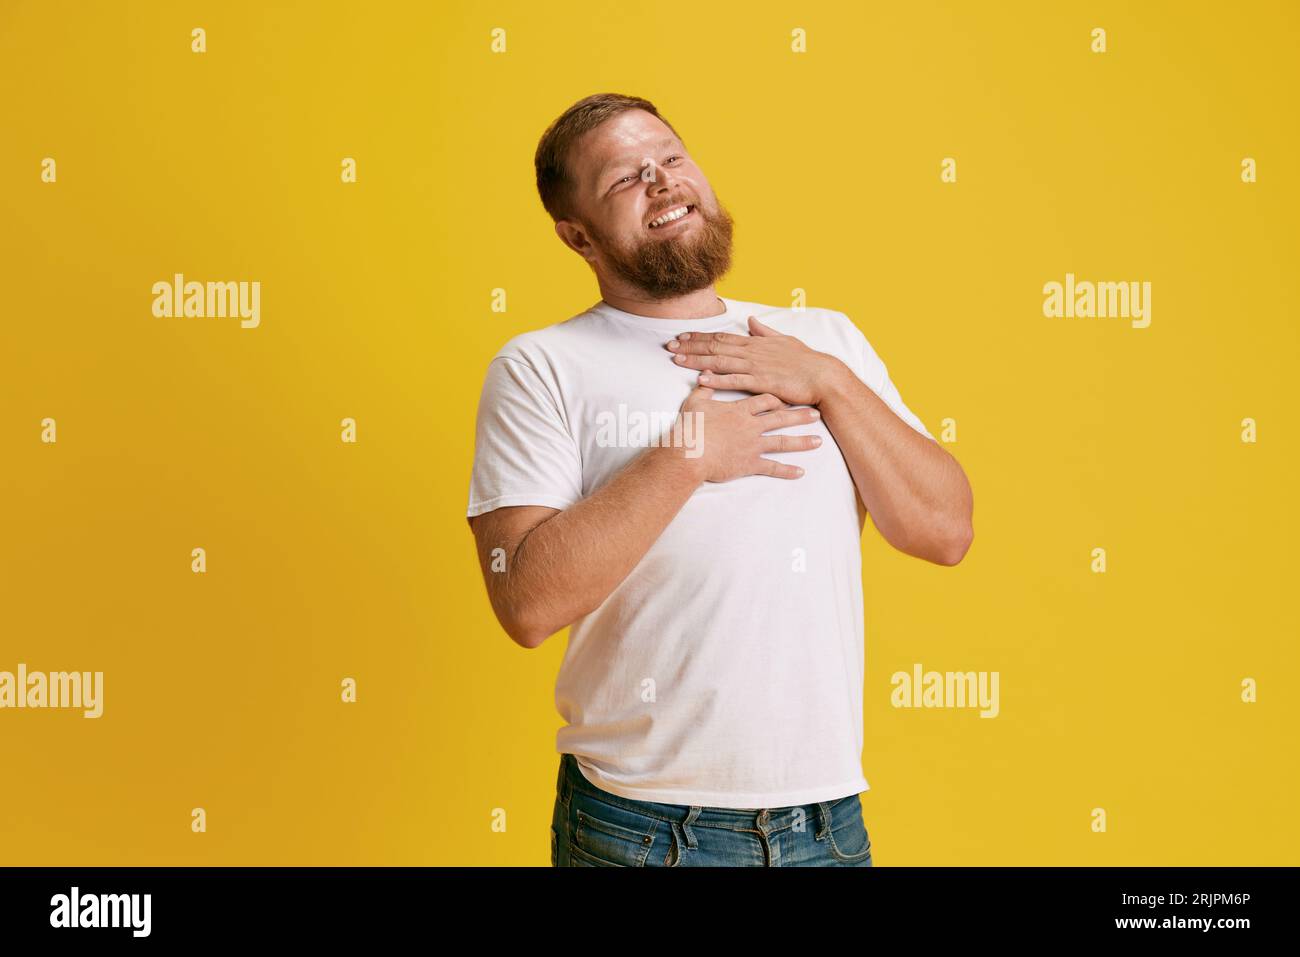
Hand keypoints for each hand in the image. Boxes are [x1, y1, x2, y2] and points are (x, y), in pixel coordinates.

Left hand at [664, 315, 845, 405]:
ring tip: (678, 360)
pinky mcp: (762, 382)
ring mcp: (756, 366)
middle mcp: (752, 352)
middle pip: (715, 346)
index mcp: (755, 343)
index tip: (682, 336)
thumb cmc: (805, 362)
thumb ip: (765, 331)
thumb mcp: (784, 340)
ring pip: (720, 361)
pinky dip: (717, 379)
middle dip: (691, 346)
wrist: (823, 376)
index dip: (700, 336)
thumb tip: (752, 320)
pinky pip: (735, 380)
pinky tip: (701, 379)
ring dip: (697, 360)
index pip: (722, 336)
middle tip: (670, 346)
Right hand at [667, 385, 823, 482]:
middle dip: (800, 415)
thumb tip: (706, 374)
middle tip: (816, 414)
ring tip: (818, 441)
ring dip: (802, 442)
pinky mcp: (749, 464)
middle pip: (781, 418)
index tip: (790, 397)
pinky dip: (786, 471)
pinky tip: (800, 472)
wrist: (688, 452)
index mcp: (740, 410)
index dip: (778, 398)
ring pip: (782, 442)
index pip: (765, 400)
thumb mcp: (695, 402)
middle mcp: (751, 426)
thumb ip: (705, 389)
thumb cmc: (690, 427)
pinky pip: (772, 467)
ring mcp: (753, 445)